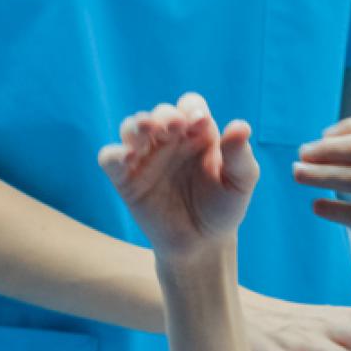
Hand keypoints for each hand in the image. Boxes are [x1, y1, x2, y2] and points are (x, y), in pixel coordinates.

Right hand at [99, 93, 257, 262]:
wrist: (202, 244)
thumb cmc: (223, 207)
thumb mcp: (240, 182)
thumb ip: (239, 156)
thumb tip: (241, 126)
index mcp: (197, 133)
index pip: (190, 106)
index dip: (191, 109)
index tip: (199, 124)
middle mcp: (169, 140)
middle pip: (160, 113)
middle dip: (165, 116)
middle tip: (174, 127)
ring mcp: (146, 157)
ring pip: (131, 128)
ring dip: (136, 125)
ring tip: (147, 130)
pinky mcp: (125, 179)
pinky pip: (110, 158)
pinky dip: (114, 154)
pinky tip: (127, 157)